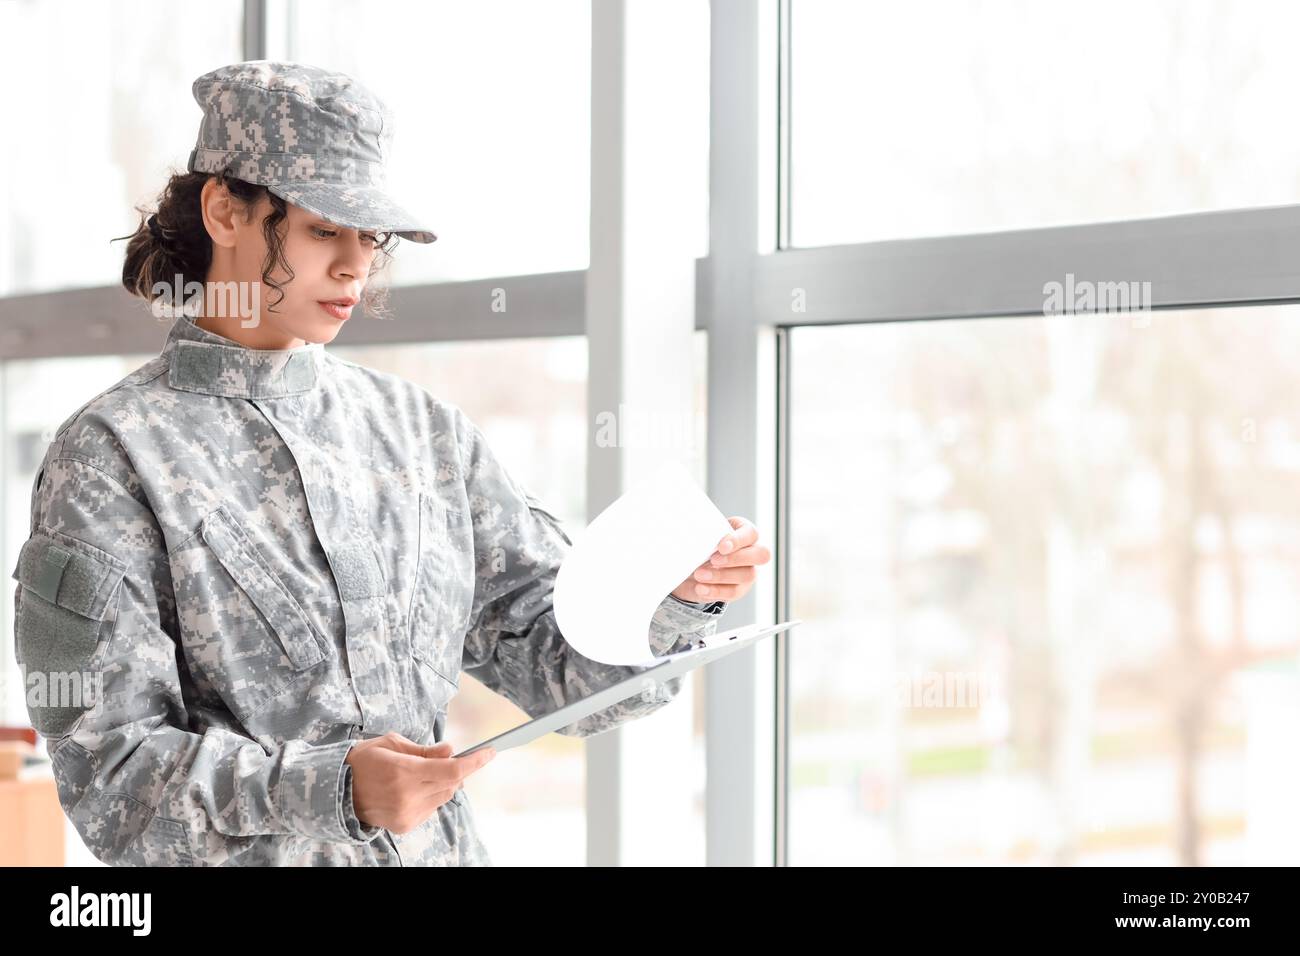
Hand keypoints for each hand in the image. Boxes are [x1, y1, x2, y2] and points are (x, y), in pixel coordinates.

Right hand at [345, 732, 495, 833]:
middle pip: (452, 784)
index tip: (490, 752)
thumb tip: (450, 751)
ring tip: (424, 772)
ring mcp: (406, 814)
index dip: (474, 762)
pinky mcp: (404, 825)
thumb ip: (424, 750)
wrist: (335, 792)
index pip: (452, 770)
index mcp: (403, 772)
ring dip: (444, 783)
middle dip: (459, 769)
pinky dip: (432, 795)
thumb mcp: (391, 744)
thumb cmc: (362, 761)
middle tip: (451, 758)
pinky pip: (431, 808)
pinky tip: (415, 787)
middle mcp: (407, 796)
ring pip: (444, 797)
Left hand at [670, 516, 770, 604]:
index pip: (752, 534)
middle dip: (736, 558)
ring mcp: (749, 572)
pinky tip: (701, 588)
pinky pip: (733, 593)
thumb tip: (688, 531)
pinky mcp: (739, 589)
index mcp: (745, 533)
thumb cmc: (704, 543)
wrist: (693, 565)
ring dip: (721, 575)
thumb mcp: (703, 534)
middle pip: (761, 555)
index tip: (721, 546)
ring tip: (699, 574)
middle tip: (713, 559)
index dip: (738, 540)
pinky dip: (715, 591)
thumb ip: (702, 532)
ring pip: (747, 575)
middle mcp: (753, 552)